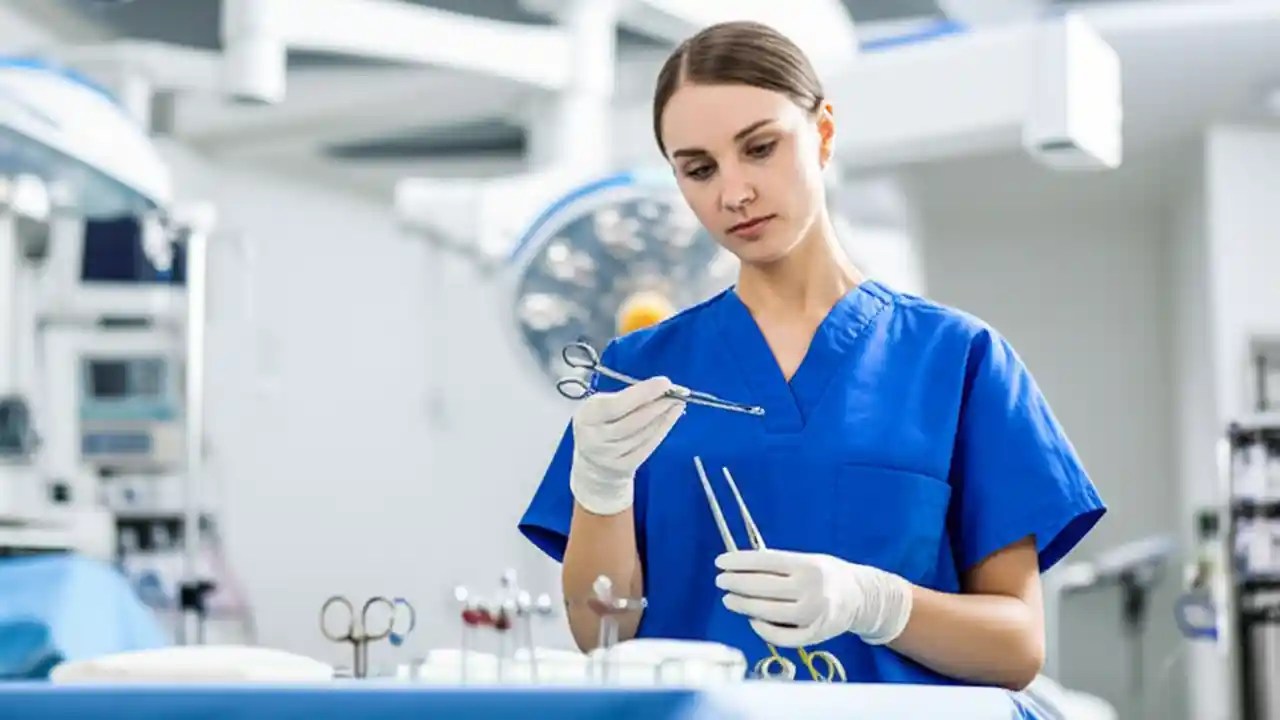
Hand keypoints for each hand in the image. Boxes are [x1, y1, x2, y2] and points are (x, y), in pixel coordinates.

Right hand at [569, 377, 686, 515]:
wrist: (592, 463)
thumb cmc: (600, 424)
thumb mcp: (601, 406)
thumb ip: (624, 398)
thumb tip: (659, 388)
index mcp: (587, 417)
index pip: (616, 405)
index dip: (642, 394)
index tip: (664, 383)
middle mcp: (596, 439)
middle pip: (633, 422)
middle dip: (658, 405)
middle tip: (677, 392)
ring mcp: (610, 456)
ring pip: (643, 434)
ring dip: (664, 416)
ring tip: (677, 402)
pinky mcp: (624, 467)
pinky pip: (648, 446)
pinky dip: (663, 429)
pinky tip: (672, 416)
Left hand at [715, 549, 913, 646]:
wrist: (861, 597)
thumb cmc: (826, 574)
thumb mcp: (807, 560)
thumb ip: (778, 564)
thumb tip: (739, 567)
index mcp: (808, 566)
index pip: (765, 562)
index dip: (739, 562)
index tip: (719, 562)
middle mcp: (811, 590)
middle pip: (763, 588)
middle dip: (736, 584)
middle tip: (720, 581)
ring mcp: (813, 615)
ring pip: (769, 613)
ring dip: (744, 606)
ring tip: (729, 599)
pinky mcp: (815, 635)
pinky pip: (782, 637)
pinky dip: (763, 629)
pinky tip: (752, 620)